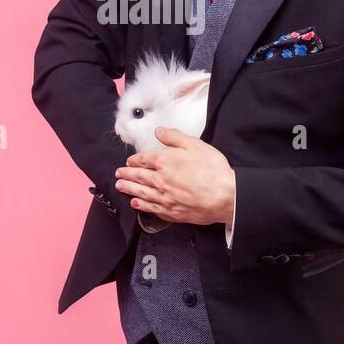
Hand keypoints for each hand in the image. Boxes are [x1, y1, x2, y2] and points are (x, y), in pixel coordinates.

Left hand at [115, 126, 235, 227]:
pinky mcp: (171, 212)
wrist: (225, 196)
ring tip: (120, 187)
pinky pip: (151, 208)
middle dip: (126, 175)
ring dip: (128, 189)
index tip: (129, 161)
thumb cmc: (213, 170)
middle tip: (118, 174)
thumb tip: (159, 131)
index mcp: (164, 162)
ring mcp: (164, 198)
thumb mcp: (195, 145)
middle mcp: (160, 181)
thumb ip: (174, 137)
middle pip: (138, 177)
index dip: (134, 160)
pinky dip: (141, 205)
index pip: (143, 160)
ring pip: (140, 193)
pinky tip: (136, 204)